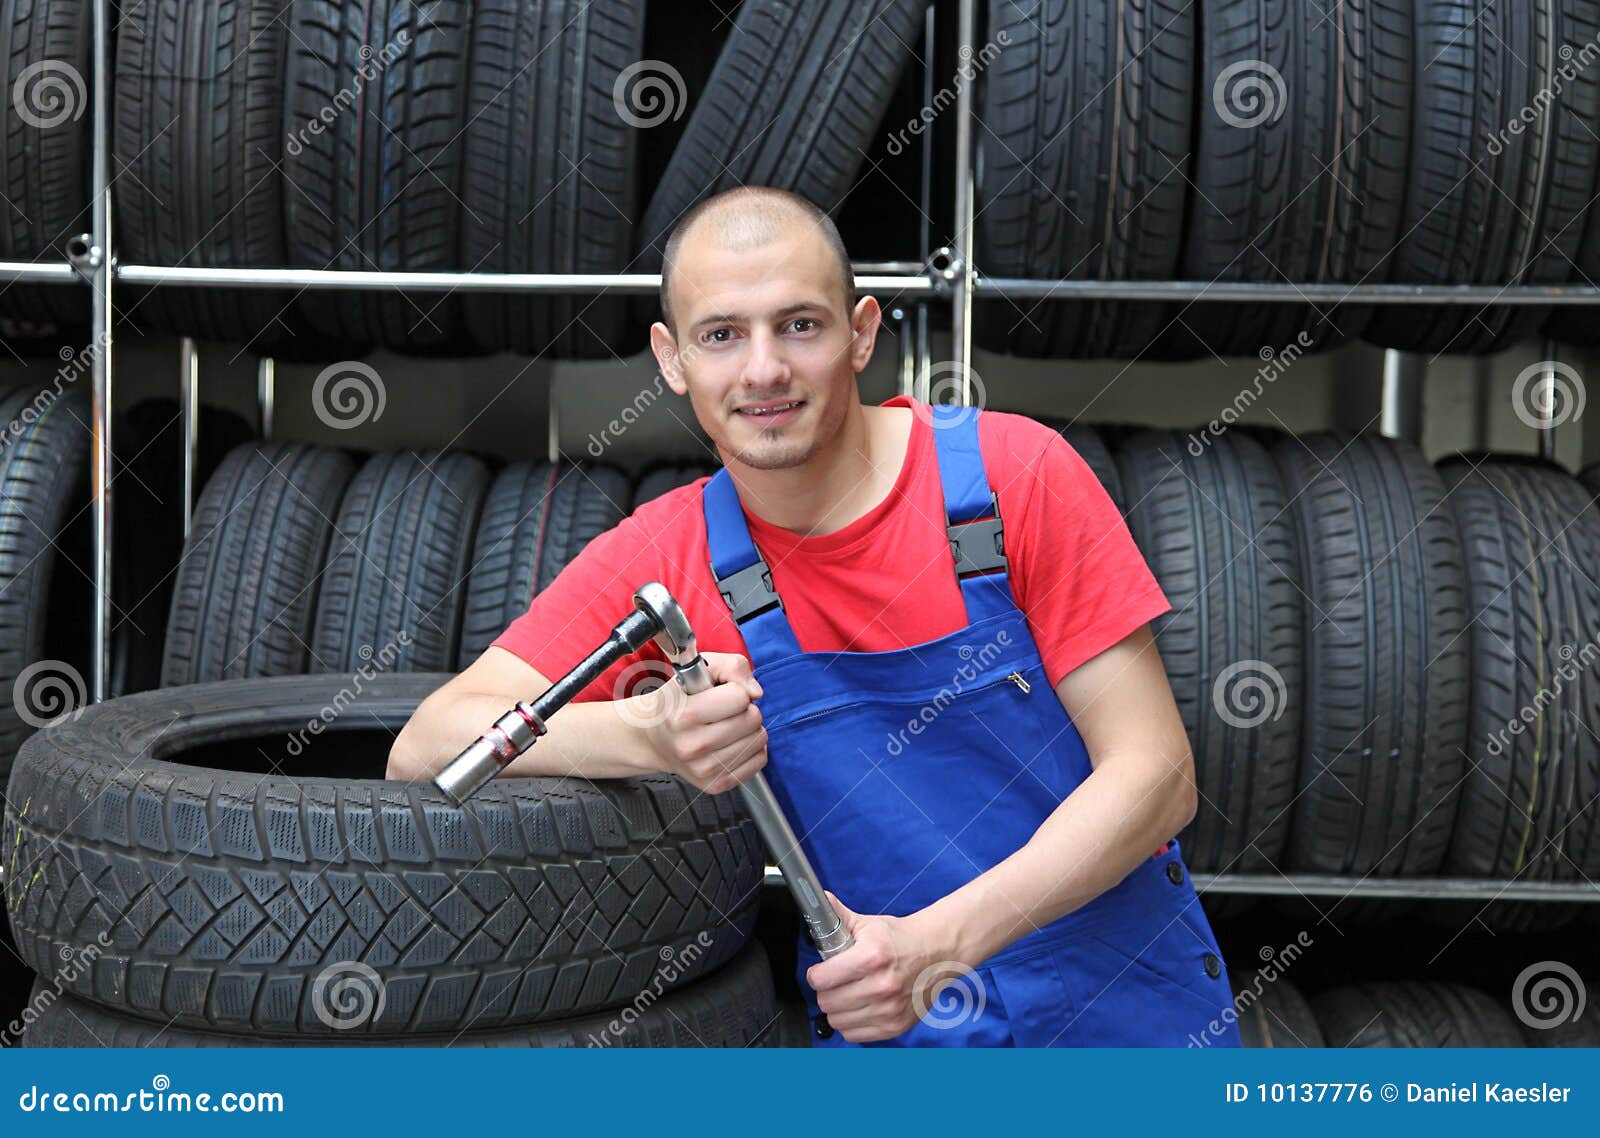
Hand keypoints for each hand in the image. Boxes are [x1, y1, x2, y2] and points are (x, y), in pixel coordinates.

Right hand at [636, 651, 767, 793]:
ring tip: (727, 725)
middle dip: (745, 709)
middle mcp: (691, 746)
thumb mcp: (696, 670)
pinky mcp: (715, 784)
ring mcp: (703, 769)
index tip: (719, 694)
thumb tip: (755, 693)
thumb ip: (731, 666)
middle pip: (753, 719)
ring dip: (749, 728)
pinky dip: (752, 748)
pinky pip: (759, 760)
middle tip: (724, 711)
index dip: (734, 689)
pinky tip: (732, 742)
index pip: (740, 697)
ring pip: (759, 740)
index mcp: (683, 715)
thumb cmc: (677, 701)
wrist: (652, 739)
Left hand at [804, 892, 959, 1042]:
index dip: (816, 975)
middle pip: (827, 1002)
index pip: (822, 980)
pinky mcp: (895, 1026)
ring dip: (838, 1009)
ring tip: (847, 995)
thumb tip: (819, 898)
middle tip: (835, 983)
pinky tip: (859, 1008)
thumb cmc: (900, 939)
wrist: (937, 953)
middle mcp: (881, 986)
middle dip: (826, 991)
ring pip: (838, 1021)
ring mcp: (889, 1009)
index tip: (820, 972)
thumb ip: (838, 916)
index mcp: (871, 957)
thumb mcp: (868, 924)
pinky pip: (854, 1035)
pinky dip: (851, 1024)